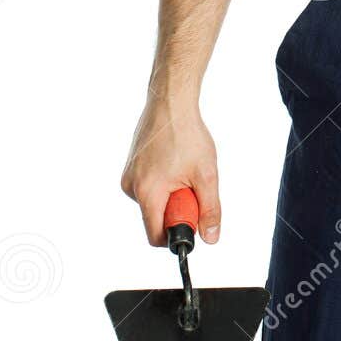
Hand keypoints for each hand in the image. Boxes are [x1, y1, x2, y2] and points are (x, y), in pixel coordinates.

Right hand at [120, 94, 220, 247]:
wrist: (171, 103)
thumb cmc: (188, 134)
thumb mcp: (206, 175)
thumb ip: (209, 209)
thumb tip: (211, 238)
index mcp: (147, 192)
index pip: (155, 235)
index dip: (176, 235)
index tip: (192, 219)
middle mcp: (131, 187)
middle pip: (155, 218)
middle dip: (177, 208)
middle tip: (191, 184)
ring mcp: (128, 176)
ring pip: (153, 202)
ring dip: (170, 194)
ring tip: (182, 168)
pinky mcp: (131, 167)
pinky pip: (148, 187)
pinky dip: (163, 182)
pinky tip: (172, 162)